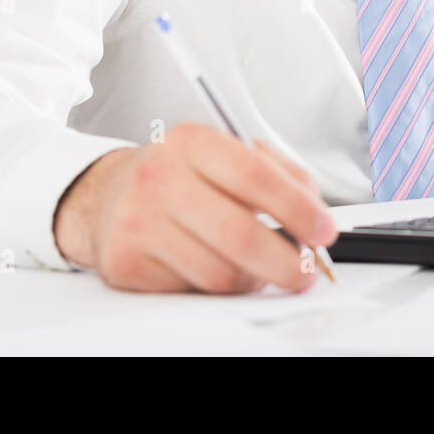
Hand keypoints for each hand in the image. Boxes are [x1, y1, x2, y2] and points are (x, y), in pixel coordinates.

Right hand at [53, 122, 337, 293]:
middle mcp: (160, 178)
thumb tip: (316, 215)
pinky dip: (216, 287)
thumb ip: (280, 175)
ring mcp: (138, 222)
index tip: (324, 231)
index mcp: (193, 142)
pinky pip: (192, 291)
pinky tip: (214, 265)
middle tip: (306, 272)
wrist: (109, 194)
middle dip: (287, 262)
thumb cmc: (182, 175)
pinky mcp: (126, 264)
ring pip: (220, 274)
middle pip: (240, 235)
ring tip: (258, 267)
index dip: (298, 209)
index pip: (255, 177)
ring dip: (252, 279)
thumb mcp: (228, 153)